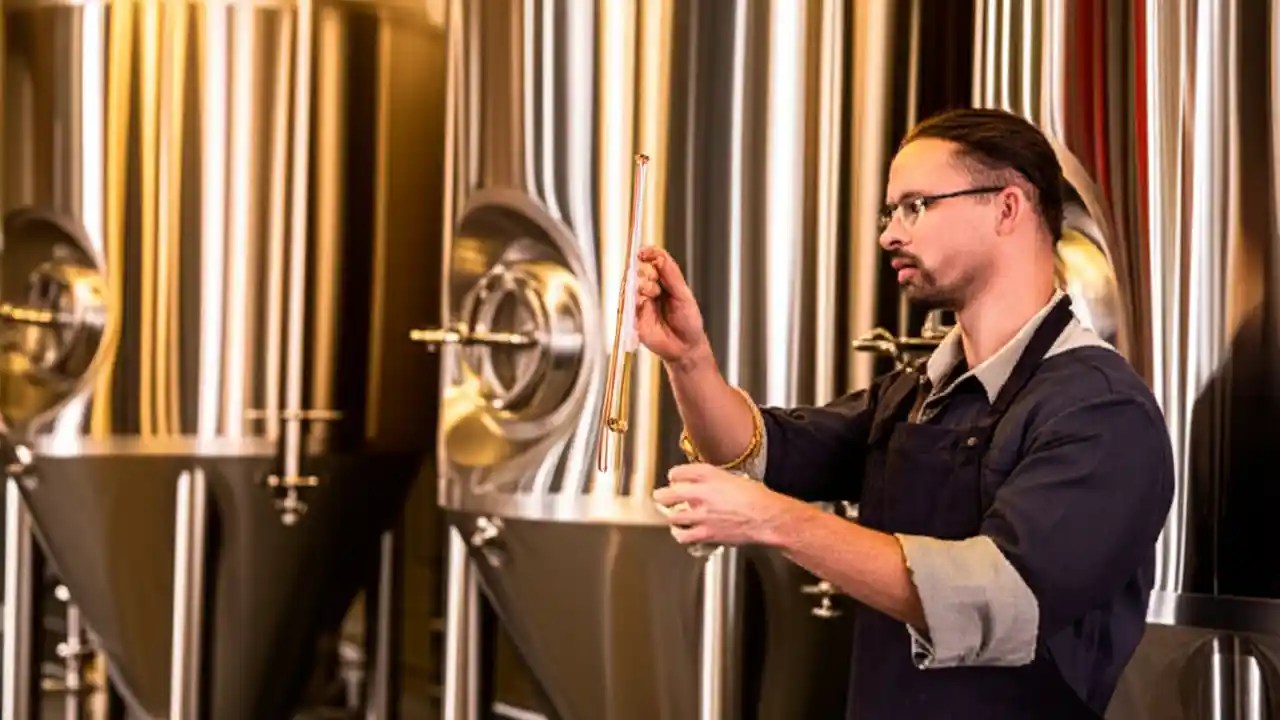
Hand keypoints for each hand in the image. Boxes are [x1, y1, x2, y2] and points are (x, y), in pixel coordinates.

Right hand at [635, 247, 709, 367]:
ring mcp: (639, 302)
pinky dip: (633, 299)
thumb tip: (658, 255)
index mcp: (663, 281)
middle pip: (639, 270)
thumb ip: (671, 275)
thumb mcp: (683, 295)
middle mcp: (649, 289)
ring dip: (642, 285)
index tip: (644, 252)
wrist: (685, 346)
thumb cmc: (687, 321)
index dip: (647, 254)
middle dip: (647, 272)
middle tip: (657, 282)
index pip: (651, 260)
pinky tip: (642, 301)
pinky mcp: (632, 316)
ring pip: (632, 284)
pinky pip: (626, 303)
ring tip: (653, 294)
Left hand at [652, 464, 798, 547]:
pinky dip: (679, 534)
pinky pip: (683, 535)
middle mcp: (701, 493)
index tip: (673, 478)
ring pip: (672, 516)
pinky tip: (680, 532)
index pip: (678, 472)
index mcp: (709, 476)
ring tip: (671, 514)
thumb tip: (705, 484)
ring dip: (670, 515)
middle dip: (661, 496)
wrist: (767, 517)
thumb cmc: (757, 498)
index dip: (673, 476)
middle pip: (668, 494)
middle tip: (660, 496)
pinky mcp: (705, 533)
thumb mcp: (735, 478)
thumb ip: (715, 480)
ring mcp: (701, 514)